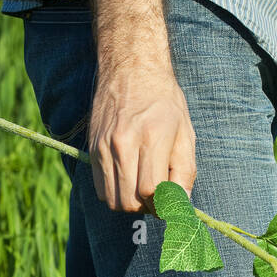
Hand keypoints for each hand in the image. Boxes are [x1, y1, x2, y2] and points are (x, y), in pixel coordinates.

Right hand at [87, 66, 196, 212]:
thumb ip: (185, 171)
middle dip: (146, 208)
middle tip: (158, 197)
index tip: (171, 204)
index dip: (163, 206)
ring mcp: (103, 147)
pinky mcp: (92, 150)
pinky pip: (100, 189)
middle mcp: (123, 144)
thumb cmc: (164, 101)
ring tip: (143, 189)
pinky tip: (128, 180)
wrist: (130, 69)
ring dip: (130, 203)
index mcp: (151, 137)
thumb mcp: (185, 132)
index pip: (151, 191)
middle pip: (129, 202)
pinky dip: (116, 193)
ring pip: (112, 200)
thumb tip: (182, 207)